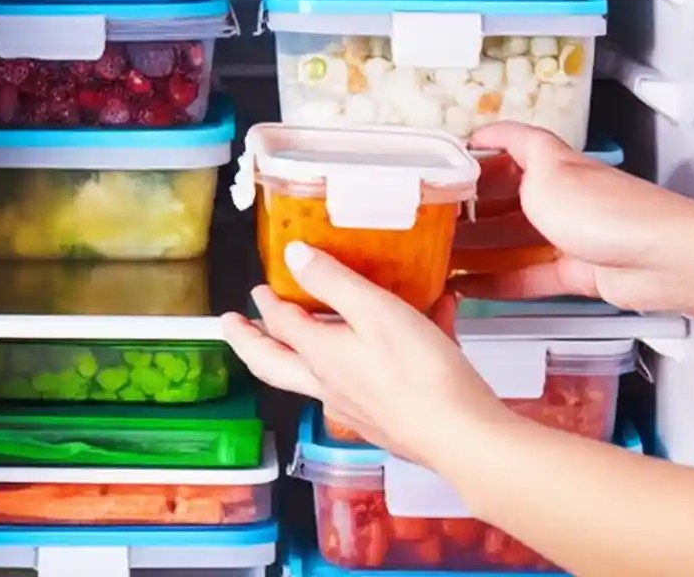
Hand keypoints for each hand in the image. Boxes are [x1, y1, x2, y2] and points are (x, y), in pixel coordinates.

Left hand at [221, 242, 511, 466]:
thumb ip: (333, 281)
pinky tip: (412, 338)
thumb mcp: (375, 311)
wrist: (461, 437)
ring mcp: (357, 408)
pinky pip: (370, 381)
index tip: (257, 290)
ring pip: (318, 376)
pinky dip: (375, 359)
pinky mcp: (387, 420)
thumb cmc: (420, 373)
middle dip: (250, 344)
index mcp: (321, 357)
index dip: (266, 304)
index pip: (279, 327)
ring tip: (308, 333)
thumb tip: (293, 255)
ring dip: (305, 354)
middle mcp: (330, 386)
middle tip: (232, 327)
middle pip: (275, 365)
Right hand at [453, 122, 693, 310]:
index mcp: (554, 163)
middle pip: (508, 197)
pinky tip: (474, 288)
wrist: (658, 258)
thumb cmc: (609, 211)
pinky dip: (500, 282)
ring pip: (515, 240)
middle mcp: (562, 195)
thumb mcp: (549, 172)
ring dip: (479, 249)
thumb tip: (490, 137)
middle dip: (470, 207)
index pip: (511, 144)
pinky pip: (529, 277)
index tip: (448, 155)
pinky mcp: (578, 271)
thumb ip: (517, 154)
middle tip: (434, 218)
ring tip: (443, 258)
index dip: (480, 146)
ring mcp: (570, 234)